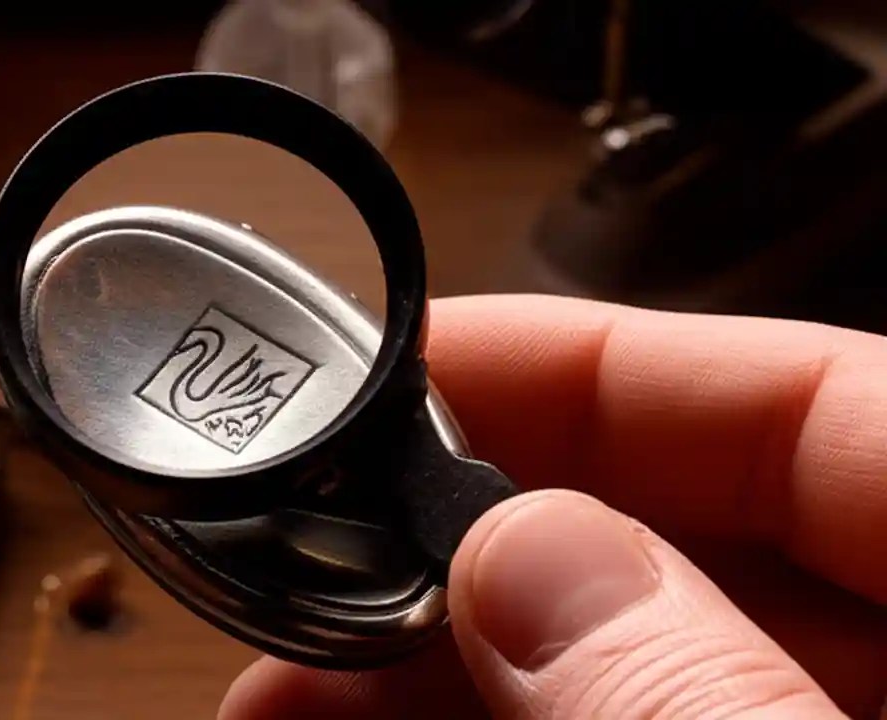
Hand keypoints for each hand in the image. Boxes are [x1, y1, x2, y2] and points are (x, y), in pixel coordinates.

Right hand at [220, 294, 886, 719]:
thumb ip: (696, 701)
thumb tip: (527, 562)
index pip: (815, 399)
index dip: (595, 363)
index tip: (410, 365)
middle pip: (691, 537)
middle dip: (474, 540)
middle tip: (318, 542)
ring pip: (628, 665)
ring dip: (438, 667)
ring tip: (281, 687)